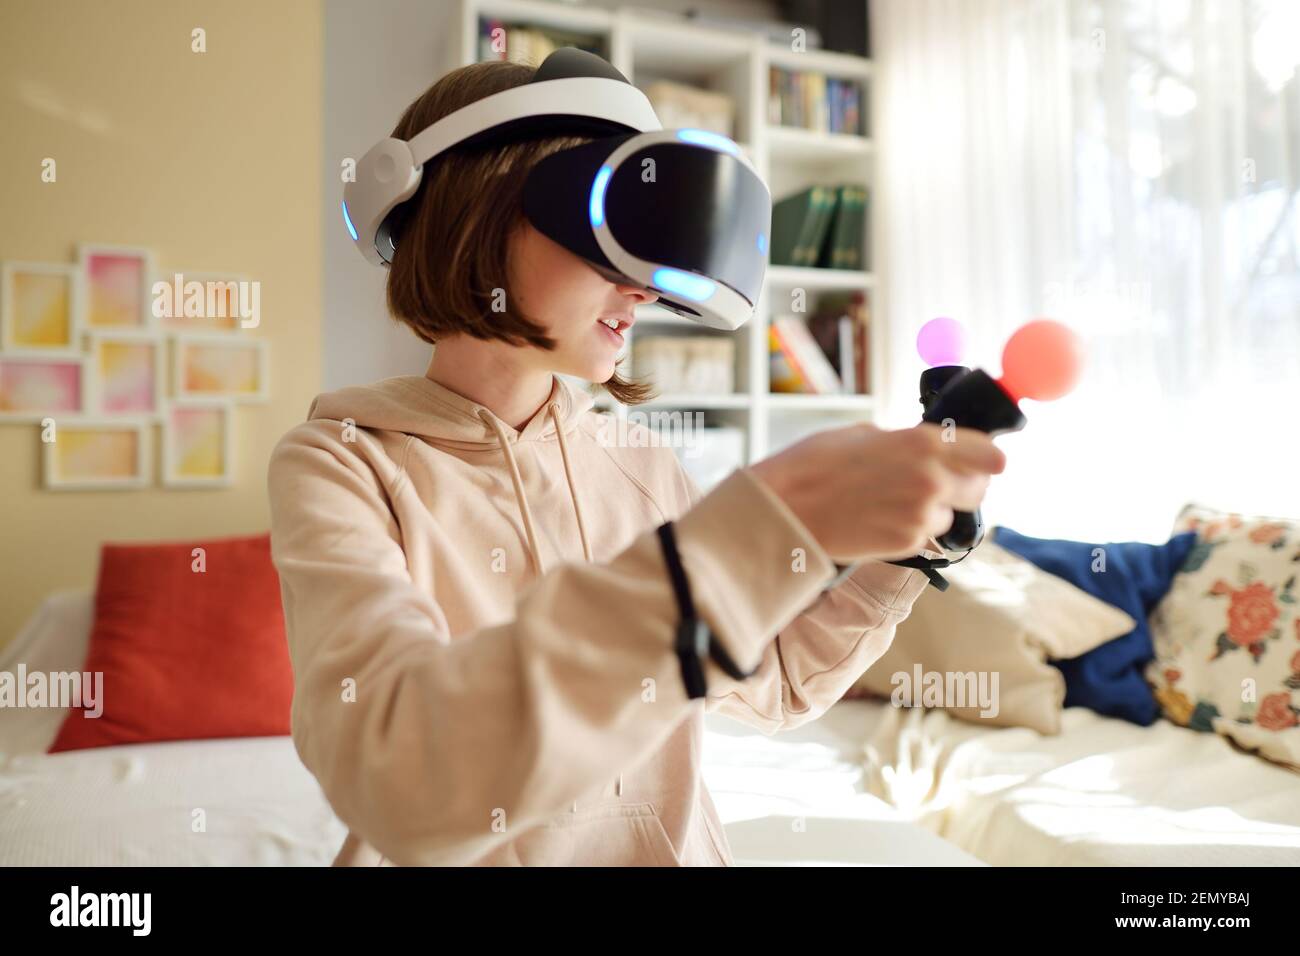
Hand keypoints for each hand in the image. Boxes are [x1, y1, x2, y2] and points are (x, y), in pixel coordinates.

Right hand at [749, 422, 1005, 562]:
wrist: (784, 510)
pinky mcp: (907, 545)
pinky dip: (911, 530)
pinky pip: (925, 536)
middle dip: (963, 485)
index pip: (987, 454)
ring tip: (893, 503)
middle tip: (938, 483)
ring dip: (933, 511)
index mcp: (923, 443)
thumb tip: (922, 451)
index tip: (987, 461)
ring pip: (948, 516)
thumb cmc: (812, 466)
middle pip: (977, 488)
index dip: (988, 458)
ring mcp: (920, 516)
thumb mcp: (861, 435)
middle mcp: (931, 480)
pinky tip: (880, 519)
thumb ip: (902, 442)